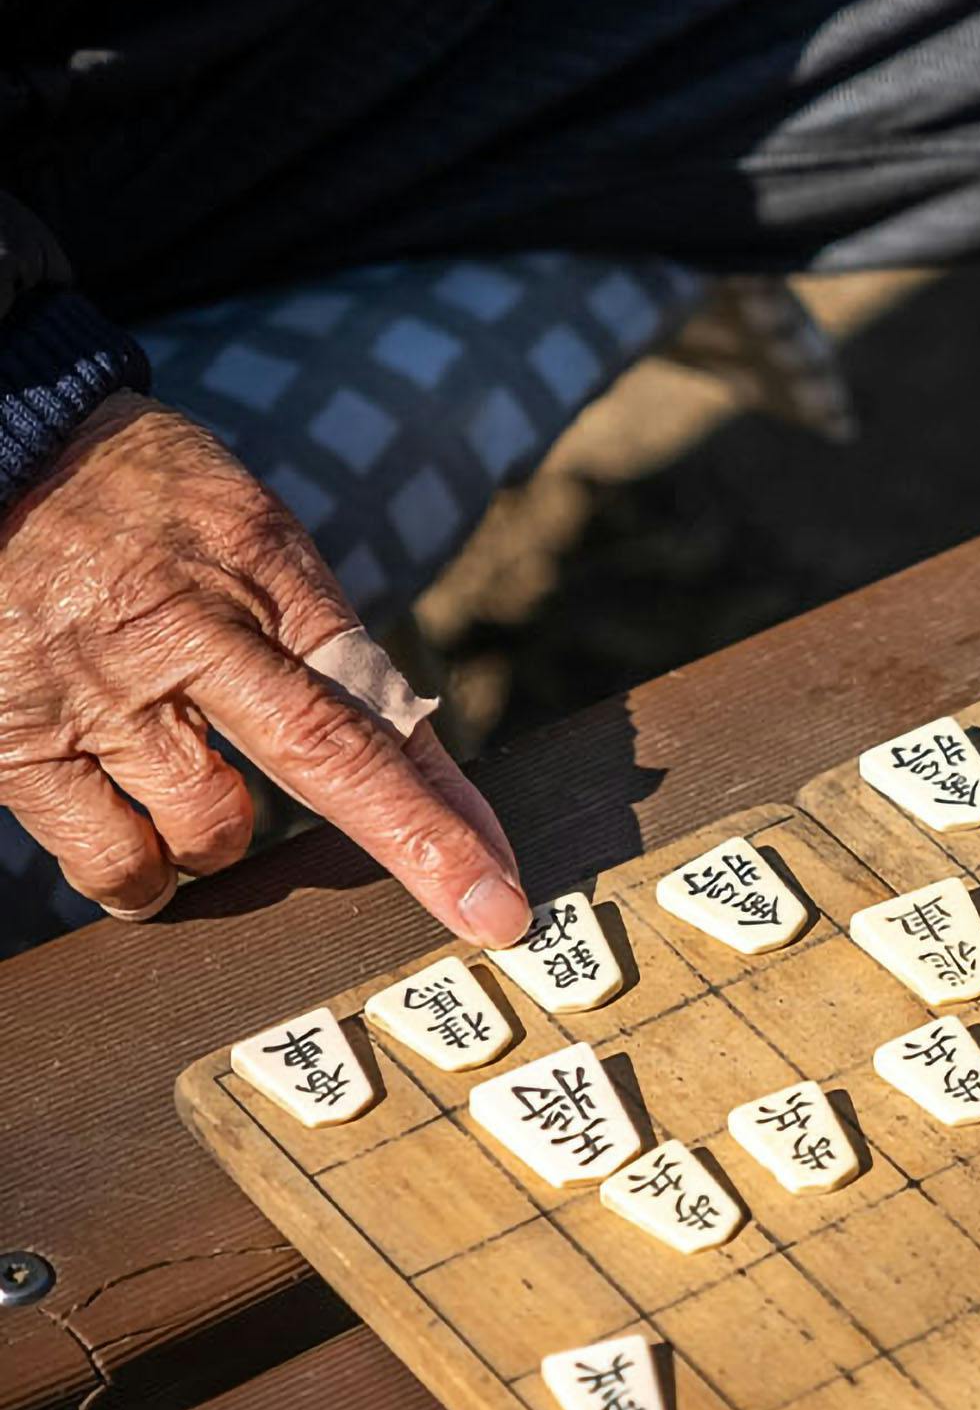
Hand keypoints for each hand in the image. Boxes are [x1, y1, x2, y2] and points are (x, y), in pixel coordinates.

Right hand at [0, 394, 528, 937]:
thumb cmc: (130, 500)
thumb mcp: (243, 532)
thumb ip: (315, 637)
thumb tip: (405, 753)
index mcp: (258, 576)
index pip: (373, 702)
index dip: (443, 806)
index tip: (500, 888)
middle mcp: (186, 637)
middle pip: (325, 759)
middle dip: (418, 846)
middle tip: (484, 909)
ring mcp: (97, 695)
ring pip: (206, 835)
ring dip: (218, 842)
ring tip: (195, 798)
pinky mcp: (17, 743)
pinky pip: (105, 858)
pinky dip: (137, 875)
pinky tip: (142, 859)